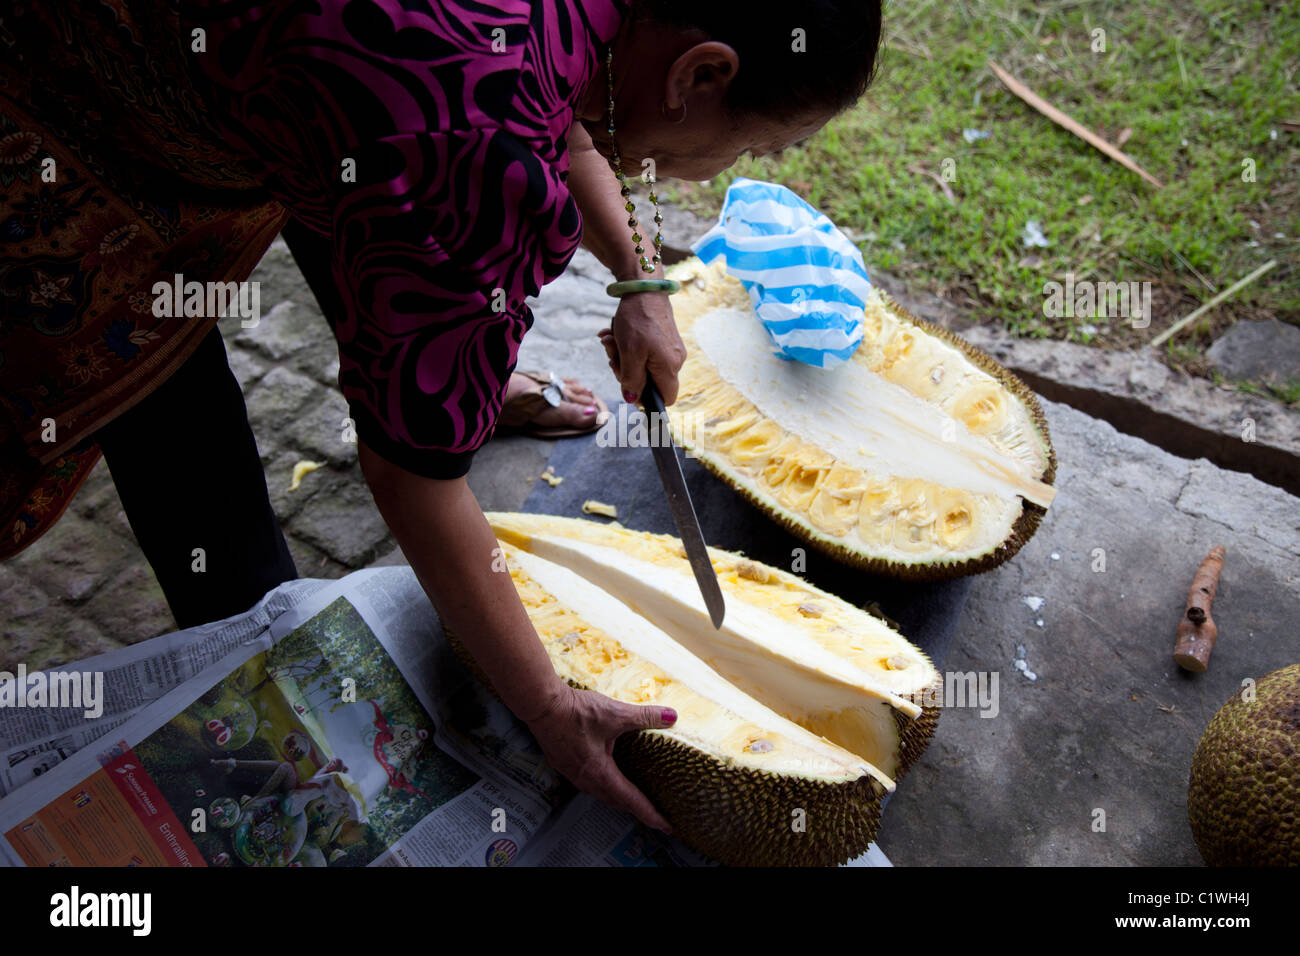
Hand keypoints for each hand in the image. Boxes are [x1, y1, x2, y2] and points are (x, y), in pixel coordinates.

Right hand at [524, 683, 677, 831]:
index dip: (650, 814)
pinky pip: (589, 784)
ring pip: (601, 794)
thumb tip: (672, 716)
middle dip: (637, 810)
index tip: (666, 826)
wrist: (541, 704)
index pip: (631, 801)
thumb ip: (645, 716)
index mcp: (599, 773)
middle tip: (655, 815)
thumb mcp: (616, 713)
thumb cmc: (576, 711)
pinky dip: (604, 787)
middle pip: (616, 802)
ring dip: (619, 799)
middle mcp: (585, 779)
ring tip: (634, 800)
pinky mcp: (565, 764)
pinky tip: (607, 778)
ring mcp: (572, 773)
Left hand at [598, 291, 686, 404]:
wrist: (644, 288)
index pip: (666, 398)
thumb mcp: (629, 353)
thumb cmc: (638, 319)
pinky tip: (614, 334)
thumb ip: (631, 379)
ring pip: (643, 365)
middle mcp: (674, 360)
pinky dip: (627, 346)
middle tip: (612, 356)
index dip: (646, 398)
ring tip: (610, 340)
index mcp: (669, 367)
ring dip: (622, 356)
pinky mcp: (663, 339)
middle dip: (626, 371)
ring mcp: (669, 349)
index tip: (628, 386)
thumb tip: (633, 399)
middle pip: (650, 381)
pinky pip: (644, 352)